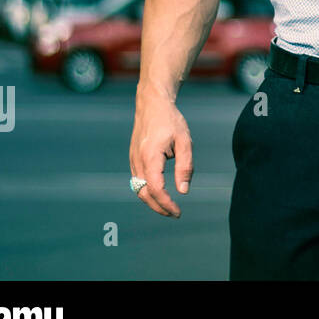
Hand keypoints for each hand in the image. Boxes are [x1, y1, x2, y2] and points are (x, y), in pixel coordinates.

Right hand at [129, 88, 192, 216]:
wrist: (152, 105)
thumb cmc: (171, 121)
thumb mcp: (185, 141)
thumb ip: (185, 167)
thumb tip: (183, 191)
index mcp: (150, 156)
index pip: (156, 189)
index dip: (166, 203)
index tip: (178, 212)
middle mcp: (138, 161)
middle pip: (144, 194)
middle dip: (158, 207)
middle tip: (174, 214)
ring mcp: (133, 160)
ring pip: (139, 189)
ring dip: (152, 201)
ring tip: (169, 207)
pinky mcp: (133, 159)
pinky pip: (137, 181)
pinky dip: (147, 191)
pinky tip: (160, 193)